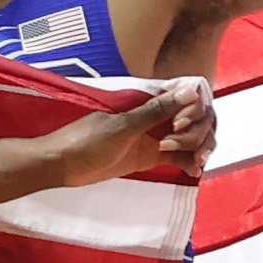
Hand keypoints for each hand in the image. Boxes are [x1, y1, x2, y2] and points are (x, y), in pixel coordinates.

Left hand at [44, 79, 213, 185]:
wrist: (63, 165)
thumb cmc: (86, 140)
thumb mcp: (123, 125)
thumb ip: (156, 110)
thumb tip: (191, 91)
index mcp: (148, 99)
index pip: (188, 96)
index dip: (194, 110)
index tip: (178, 126)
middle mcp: (156, 114)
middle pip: (196, 117)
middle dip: (197, 132)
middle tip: (174, 147)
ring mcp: (155, 135)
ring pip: (192, 137)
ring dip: (199, 147)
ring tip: (195, 163)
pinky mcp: (151, 155)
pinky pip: (180, 156)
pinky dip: (190, 162)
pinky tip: (193, 172)